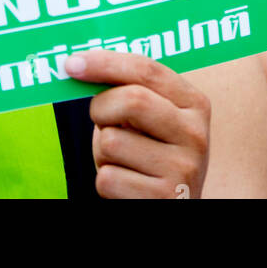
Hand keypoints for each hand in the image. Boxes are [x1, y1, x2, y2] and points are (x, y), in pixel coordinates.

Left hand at [65, 49, 210, 198]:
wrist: (174, 204)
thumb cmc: (152, 154)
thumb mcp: (153, 118)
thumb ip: (130, 90)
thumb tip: (78, 66)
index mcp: (194, 103)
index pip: (146, 70)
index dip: (105, 63)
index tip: (72, 63)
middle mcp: (194, 134)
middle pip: (131, 100)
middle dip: (101, 107)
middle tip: (99, 119)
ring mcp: (183, 169)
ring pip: (111, 142)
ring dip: (102, 152)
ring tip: (122, 161)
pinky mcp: (164, 199)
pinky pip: (107, 178)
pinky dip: (106, 181)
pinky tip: (126, 185)